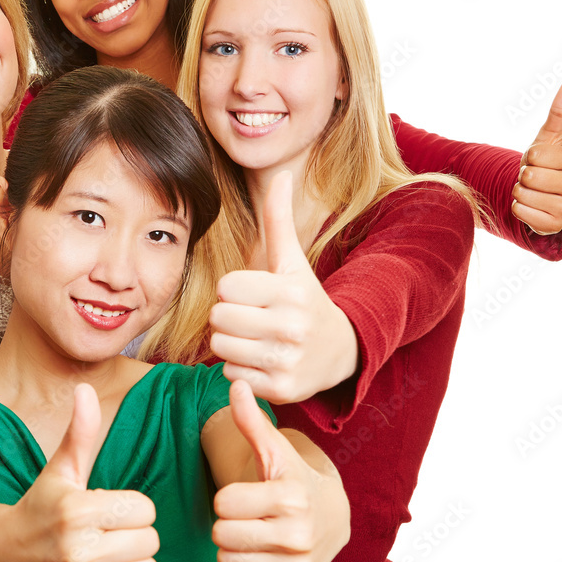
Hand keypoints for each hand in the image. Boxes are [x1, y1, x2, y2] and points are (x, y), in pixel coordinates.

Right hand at [3, 384, 158, 561]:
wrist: (2, 552)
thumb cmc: (41, 503)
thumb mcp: (61, 468)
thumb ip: (81, 432)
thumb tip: (85, 388)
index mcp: (77, 512)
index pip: (145, 510)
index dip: (130, 505)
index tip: (106, 506)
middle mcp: (77, 553)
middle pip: (150, 542)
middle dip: (134, 532)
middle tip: (106, 530)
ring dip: (131, 561)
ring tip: (103, 551)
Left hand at [209, 171, 358, 402]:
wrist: (342, 351)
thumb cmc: (302, 299)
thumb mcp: (292, 260)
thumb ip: (279, 218)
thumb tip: (281, 172)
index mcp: (291, 291)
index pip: (226, 288)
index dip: (234, 290)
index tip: (255, 295)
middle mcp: (292, 326)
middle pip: (218, 318)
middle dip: (228, 317)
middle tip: (251, 318)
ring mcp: (287, 361)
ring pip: (220, 347)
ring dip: (230, 343)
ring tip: (254, 339)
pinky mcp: (281, 390)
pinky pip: (231, 375)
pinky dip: (240, 370)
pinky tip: (262, 361)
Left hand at [212, 380, 349, 561]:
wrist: (335, 518)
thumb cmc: (294, 478)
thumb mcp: (275, 450)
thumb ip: (251, 421)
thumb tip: (235, 384)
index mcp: (291, 497)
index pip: (223, 503)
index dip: (228, 497)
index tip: (247, 494)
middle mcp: (299, 536)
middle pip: (222, 536)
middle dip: (227, 524)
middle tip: (248, 516)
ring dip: (234, 548)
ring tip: (255, 533)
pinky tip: (267, 553)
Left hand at [512, 80, 561, 234]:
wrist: (541, 195)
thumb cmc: (545, 162)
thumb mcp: (548, 138)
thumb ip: (559, 112)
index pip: (539, 155)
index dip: (529, 156)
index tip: (537, 159)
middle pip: (531, 177)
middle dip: (523, 175)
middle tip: (531, 176)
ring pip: (525, 196)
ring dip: (519, 192)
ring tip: (529, 189)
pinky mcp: (555, 225)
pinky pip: (522, 213)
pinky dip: (517, 208)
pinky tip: (528, 204)